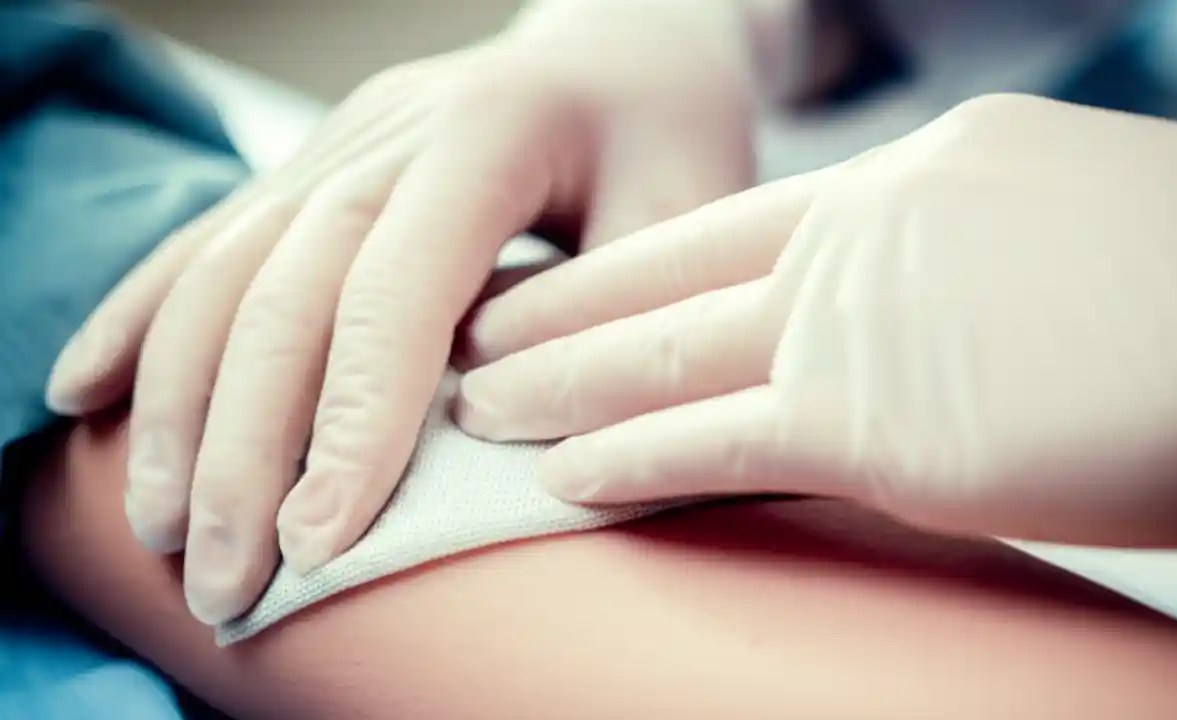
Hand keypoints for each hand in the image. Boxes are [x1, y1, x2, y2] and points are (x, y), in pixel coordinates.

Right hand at [44, 0, 754, 624]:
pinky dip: (143, 320)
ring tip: (160, 527)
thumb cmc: (668, 130)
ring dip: (177, 406)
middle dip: (241, 447)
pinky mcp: (315, 164)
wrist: (623, 41)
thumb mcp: (688, 209)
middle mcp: (391, 132)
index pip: (396, 288)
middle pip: (282, 289)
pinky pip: (208, 238)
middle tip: (224, 579)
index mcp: (489, 136)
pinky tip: (89, 391)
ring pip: (223, 269)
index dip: (353, 421)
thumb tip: (542, 448)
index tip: (320, 542)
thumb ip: (624, 317)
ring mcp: (340, 142)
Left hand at [458, 94, 1176, 549]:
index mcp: (926, 177)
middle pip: (676, 277)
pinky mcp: (890, 423)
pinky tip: (562, 481)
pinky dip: (632, 461)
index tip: (566, 285)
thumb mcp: (1072, 237)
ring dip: (560, 389)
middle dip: (563, 316)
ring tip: (475, 414)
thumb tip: (920, 325)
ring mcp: (874, 321)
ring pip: (669, 355)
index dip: (639, 261)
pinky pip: (720, 442)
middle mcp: (878, 232)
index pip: (740, 222)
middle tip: (474, 341)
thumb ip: (964, 272)